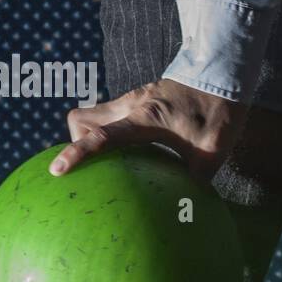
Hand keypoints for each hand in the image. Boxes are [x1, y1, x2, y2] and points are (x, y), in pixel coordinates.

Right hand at [50, 78, 248, 181]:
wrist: (224, 71)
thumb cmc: (220, 110)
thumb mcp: (213, 151)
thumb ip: (197, 179)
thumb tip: (190, 209)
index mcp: (146, 119)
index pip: (102, 136)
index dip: (77, 154)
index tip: (57, 171)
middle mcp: (132, 105)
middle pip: (82, 120)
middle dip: (78, 143)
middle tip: (93, 168)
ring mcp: (135, 97)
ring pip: (94, 113)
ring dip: (93, 134)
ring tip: (110, 162)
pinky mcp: (142, 96)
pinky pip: (113, 112)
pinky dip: (111, 129)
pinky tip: (133, 150)